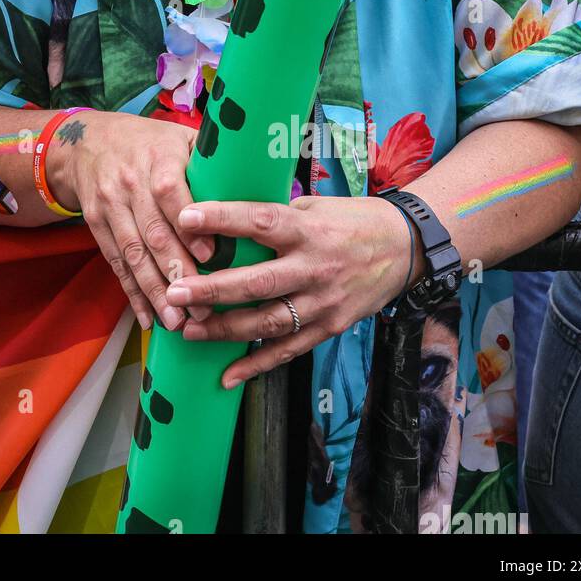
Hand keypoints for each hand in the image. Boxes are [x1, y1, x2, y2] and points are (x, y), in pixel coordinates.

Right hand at [48, 111, 214, 332]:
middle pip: (153, 232)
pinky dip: (132, 292)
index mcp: (158, 158)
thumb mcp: (180, 138)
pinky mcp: (96, 224)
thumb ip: (211, 163)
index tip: (209, 257)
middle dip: (177, 273)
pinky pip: (116, 263)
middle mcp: (130, 182)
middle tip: (202, 308)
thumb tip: (260, 190)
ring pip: (133, 253)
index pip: (171, 193)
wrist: (87, 141)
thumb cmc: (149, 142)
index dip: (189, 227)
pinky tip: (148, 317)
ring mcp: (110, 205)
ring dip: (155, 291)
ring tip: (177, 322)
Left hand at [165, 195, 417, 385]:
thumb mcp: (313, 205)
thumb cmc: (350, 219)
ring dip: (225, 330)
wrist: (406, 248)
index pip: (260, 221)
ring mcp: (324, 301)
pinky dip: (257, 364)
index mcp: (307, 228)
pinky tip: (227, 375)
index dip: (222, 220)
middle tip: (174, 293)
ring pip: (269, 322)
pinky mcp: (330, 327)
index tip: (185, 218)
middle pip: (258, 282)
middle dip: (212, 290)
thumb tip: (222, 219)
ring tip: (188, 331)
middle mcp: (315, 267)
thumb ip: (274, 217)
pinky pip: (289, 350)